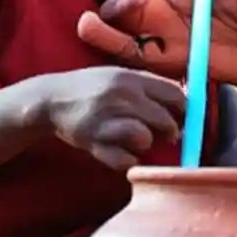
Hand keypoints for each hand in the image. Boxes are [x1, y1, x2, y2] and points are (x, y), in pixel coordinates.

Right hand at [34, 66, 184, 170]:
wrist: (51, 99)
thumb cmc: (91, 88)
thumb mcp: (119, 76)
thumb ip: (147, 86)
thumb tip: (183, 100)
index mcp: (130, 78)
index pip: (173, 94)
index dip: (185, 109)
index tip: (186, 117)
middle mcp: (120, 96)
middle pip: (164, 119)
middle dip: (170, 131)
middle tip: (168, 135)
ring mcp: (106, 119)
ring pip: (145, 139)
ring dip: (145, 144)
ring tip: (137, 140)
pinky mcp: (93, 141)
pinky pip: (124, 160)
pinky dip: (127, 160)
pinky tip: (122, 153)